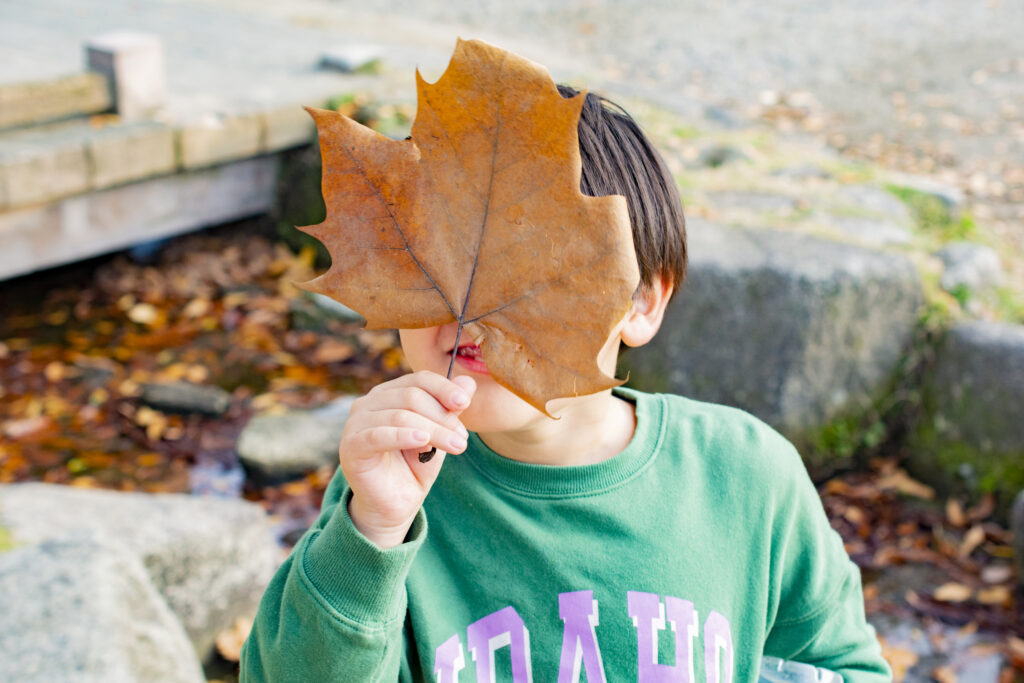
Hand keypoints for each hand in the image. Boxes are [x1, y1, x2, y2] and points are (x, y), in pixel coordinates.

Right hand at [339, 370, 475, 547]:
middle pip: (412, 396)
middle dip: (442, 416)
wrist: (395, 505)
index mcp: (389, 394)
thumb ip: (449, 409)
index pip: (419, 380)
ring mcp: (356, 423)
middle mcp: (369, 403)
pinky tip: (423, 441)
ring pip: (401, 415)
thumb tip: (469, 382)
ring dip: (434, 431)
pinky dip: (403, 436)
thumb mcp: (438, 434)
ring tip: (456, 446)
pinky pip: (378, 435)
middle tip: (462, 438)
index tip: (465, 403)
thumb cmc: (414, 466)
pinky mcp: (351, 446)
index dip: (444, 388)